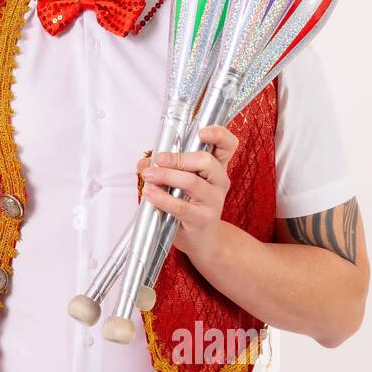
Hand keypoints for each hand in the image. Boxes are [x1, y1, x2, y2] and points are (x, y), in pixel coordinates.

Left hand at [135, 124, 238, 262]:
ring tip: (148, 176)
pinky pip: (180, 206)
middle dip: (179, 158)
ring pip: (192, 182)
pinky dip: (162, 198)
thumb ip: (163, 168)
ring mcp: (213, 201)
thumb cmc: (190, 205)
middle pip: (206, 161)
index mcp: (217, 167)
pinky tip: (150, 194)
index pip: (227, 145)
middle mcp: (220, 182)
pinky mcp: (202, 218)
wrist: (201, 239)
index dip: (219, 135)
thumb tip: (143, 163)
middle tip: (159, 159)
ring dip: (166, 176)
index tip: (202, 132)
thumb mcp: (179, 183)